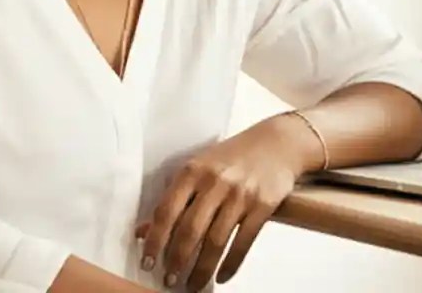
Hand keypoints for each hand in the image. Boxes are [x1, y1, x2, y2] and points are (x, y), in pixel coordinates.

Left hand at [135, 114, 319, 290]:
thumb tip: (144, 231)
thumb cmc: (233, 157)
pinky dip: (231, 264)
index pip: (167, 211)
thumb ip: (174, 198)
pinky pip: (243, 242)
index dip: (155, 240)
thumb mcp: (199, 168)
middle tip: (169, 280)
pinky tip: (222, 276)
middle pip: (190, 230)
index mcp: (193, 171)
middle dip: (176, 261)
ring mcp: (240, 194)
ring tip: (193, 285)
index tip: (148, 262)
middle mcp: (215, 182)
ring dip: (202, 269)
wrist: (277, 142)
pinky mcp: (263, 205)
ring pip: (215, 241)